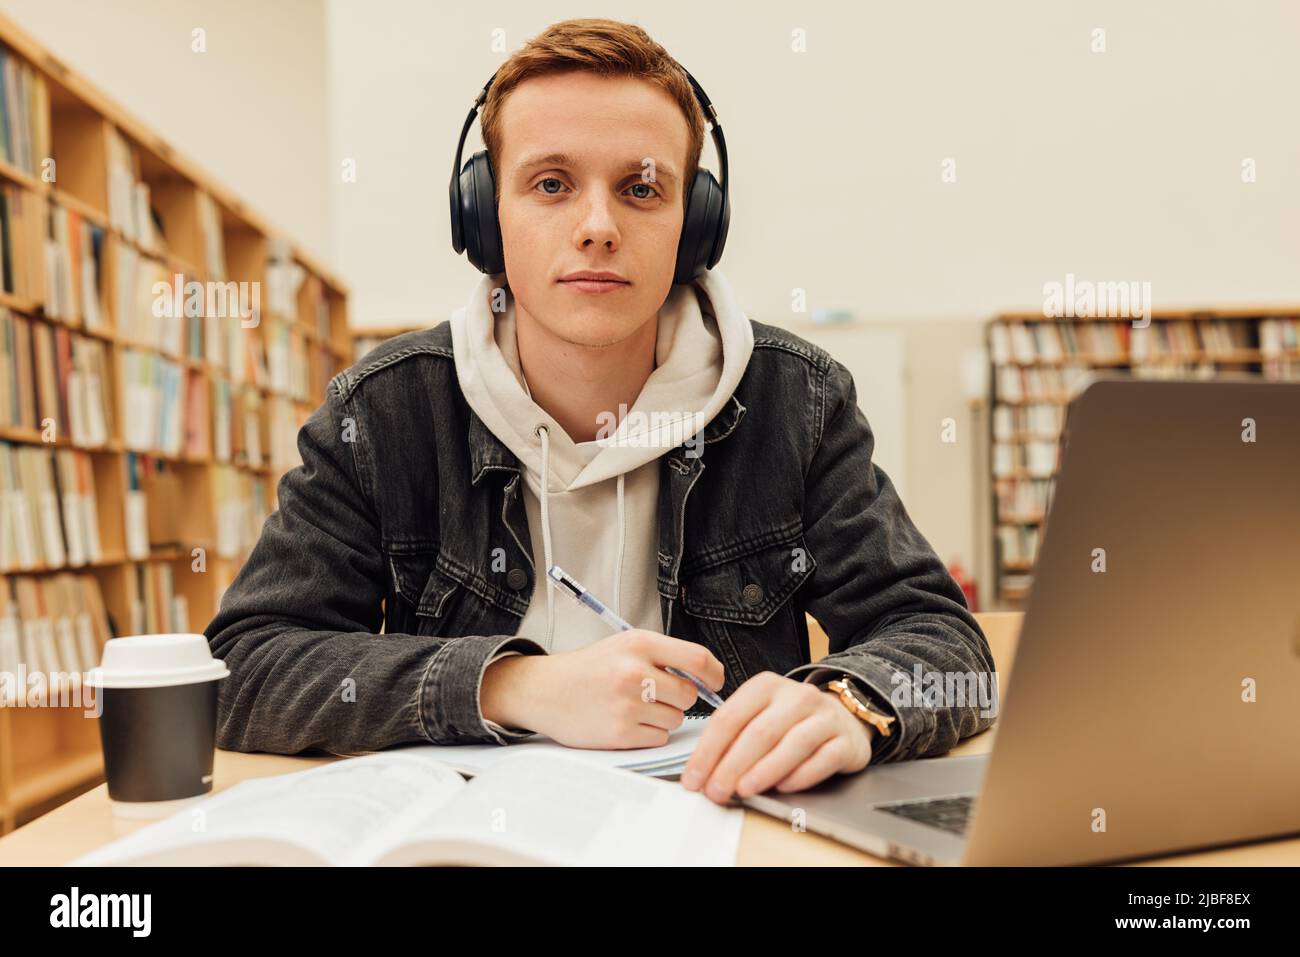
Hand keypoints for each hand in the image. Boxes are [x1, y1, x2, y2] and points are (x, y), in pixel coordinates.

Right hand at [481, 630, 724, 749]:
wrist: (544, 690)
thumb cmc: (588, 669)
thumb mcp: (624, 646)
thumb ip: (663, 656)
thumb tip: (707, 677)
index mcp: (639, 644)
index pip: (698, 658)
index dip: (714, 673)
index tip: (715, 681)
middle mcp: (635, 672)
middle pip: (689, 694)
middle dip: (679, 698)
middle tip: (656, 696)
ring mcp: (628, 704)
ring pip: (676, 719)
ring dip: (662, 717)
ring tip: (635, 708)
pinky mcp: (621, 732)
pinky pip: (658, 738)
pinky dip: (648, 734)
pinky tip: (626, 722)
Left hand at [680, 672, 874, 803]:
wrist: (843, 718)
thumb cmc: (791, 721)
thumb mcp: (759, 716)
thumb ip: (733, 738)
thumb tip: (703, 772)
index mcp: (766, 686)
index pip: (729, 717)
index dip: (707, 751)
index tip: (694, 778)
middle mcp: (797, 696)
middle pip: (759, 732)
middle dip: (731, 766)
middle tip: (716, 791)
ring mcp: (824, 717)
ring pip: (792, 744)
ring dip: (764, 771)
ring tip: (744, 790)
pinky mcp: (846, 741)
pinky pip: (823, 759)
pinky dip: (801, 775)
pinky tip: (783, 788)